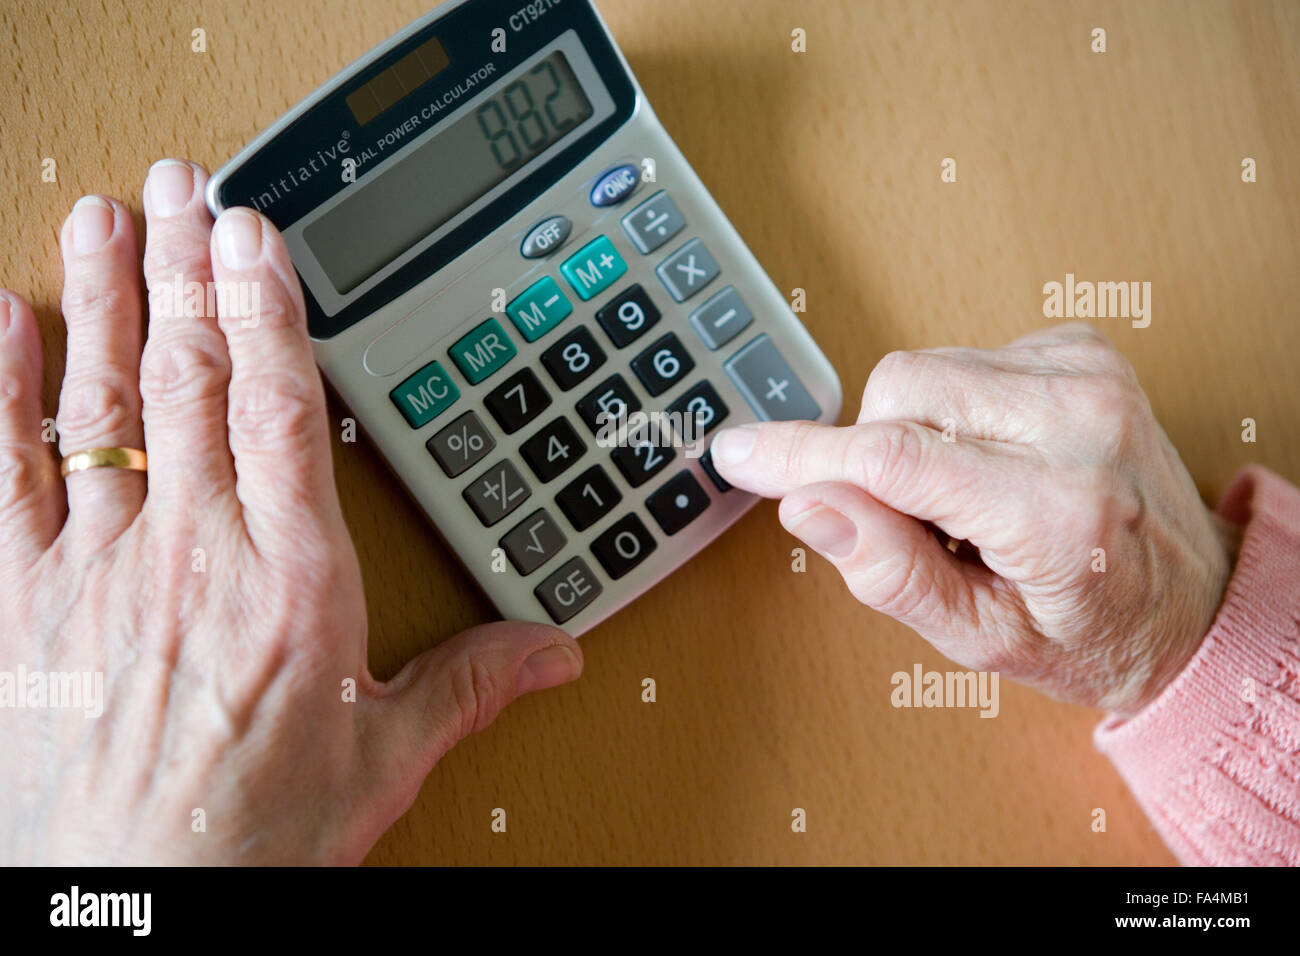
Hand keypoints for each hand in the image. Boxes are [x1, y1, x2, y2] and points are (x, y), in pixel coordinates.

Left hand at [0, 160, 581, 863]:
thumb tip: (551, 649)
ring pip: (100, 404)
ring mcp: (97, 570)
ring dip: (102, 302)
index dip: (264, 310)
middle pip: (188, 380)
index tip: (256, 238)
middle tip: (185, 189)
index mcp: (291, 581)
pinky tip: (2, 324)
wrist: (139, 912)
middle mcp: (192, 554)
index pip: (277, 410)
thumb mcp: (383, 762)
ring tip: (108, 220)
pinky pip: (1, 476)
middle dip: (184, 273)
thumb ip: (468, 685)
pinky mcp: (21, 604)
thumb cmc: (256, 841)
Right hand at [711, 323, 1235, 714]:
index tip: (738, 452)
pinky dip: (954, 407)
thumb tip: (808, 503)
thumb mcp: (980, 638)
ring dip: (915, 428)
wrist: (1191, 597)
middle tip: (916, 519)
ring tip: (965, 493)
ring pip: (924, 368)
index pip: (891, 457)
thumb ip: (888, 572)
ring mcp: (1087, 374)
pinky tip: (992, 455)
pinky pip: (964, 357)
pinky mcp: (1082, 347)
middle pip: (899, 392)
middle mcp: (1079, 422)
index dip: (800, 455)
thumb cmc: (1091, 630)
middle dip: (871, 451)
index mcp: (1054, 508)